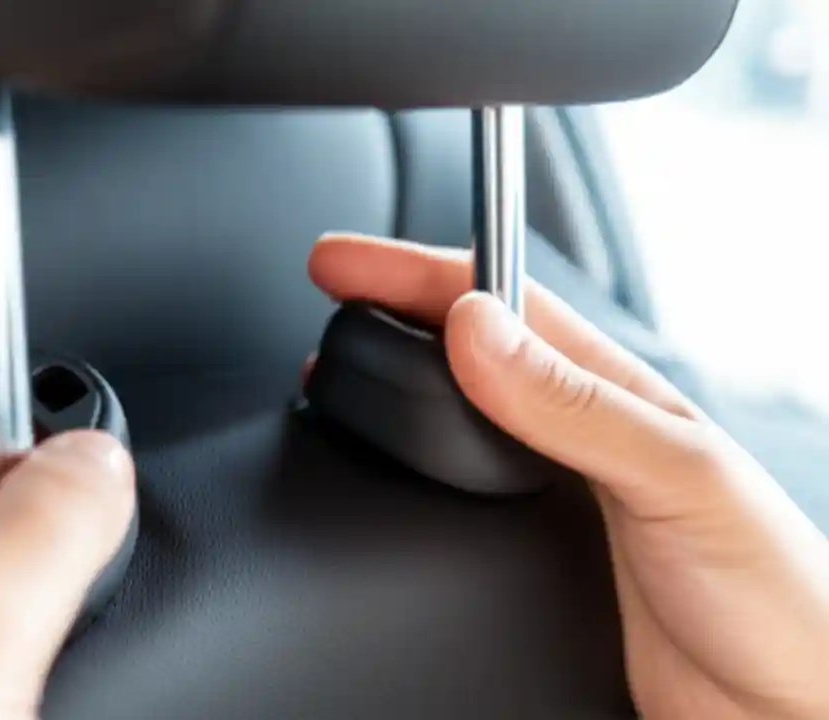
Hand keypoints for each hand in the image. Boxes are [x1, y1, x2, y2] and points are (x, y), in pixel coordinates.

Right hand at [309, 234, 828, 719]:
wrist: (787, 711)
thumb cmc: (778, 596)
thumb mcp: (679, 479)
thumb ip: (576, 406)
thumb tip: (476, 331)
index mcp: (618, 392)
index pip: (500, 303)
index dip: (413, 272)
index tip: (344, 263)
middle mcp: (582, 432)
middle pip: (469, 343)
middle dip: (391, 304)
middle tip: (328, 287)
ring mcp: (558, 491)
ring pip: (458, 409)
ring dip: (396, 373)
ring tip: (342, 357)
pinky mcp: (540, 551)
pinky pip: (459, 484)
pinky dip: (411, 456)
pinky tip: (394, 460)